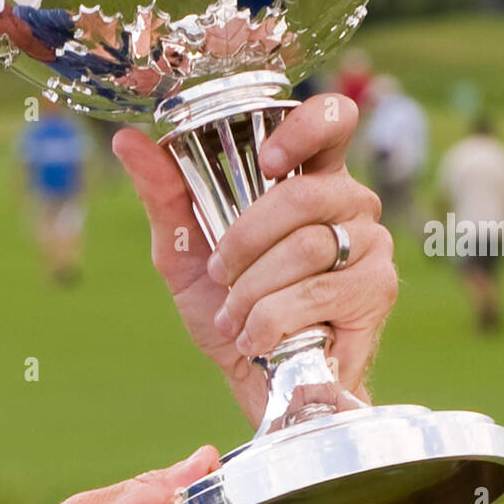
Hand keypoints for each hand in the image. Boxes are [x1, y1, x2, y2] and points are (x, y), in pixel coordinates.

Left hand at [113, 94, 396, 426]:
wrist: (262, 381)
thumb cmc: (228, 307)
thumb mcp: (185, 249)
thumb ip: (163, 193)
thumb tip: (126, 140)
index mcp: (310, 174)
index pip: (332, 121)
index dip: (306, 128)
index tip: (267, 160)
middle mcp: (349, 201)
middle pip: (302, 194)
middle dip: (245, 240)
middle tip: (221, 274)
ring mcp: (369, 244)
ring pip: (306, 248)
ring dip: (253, 291)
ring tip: (234, 317)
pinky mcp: (377, 290)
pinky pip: (317, 294)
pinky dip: (272, 319)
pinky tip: (260, 336)